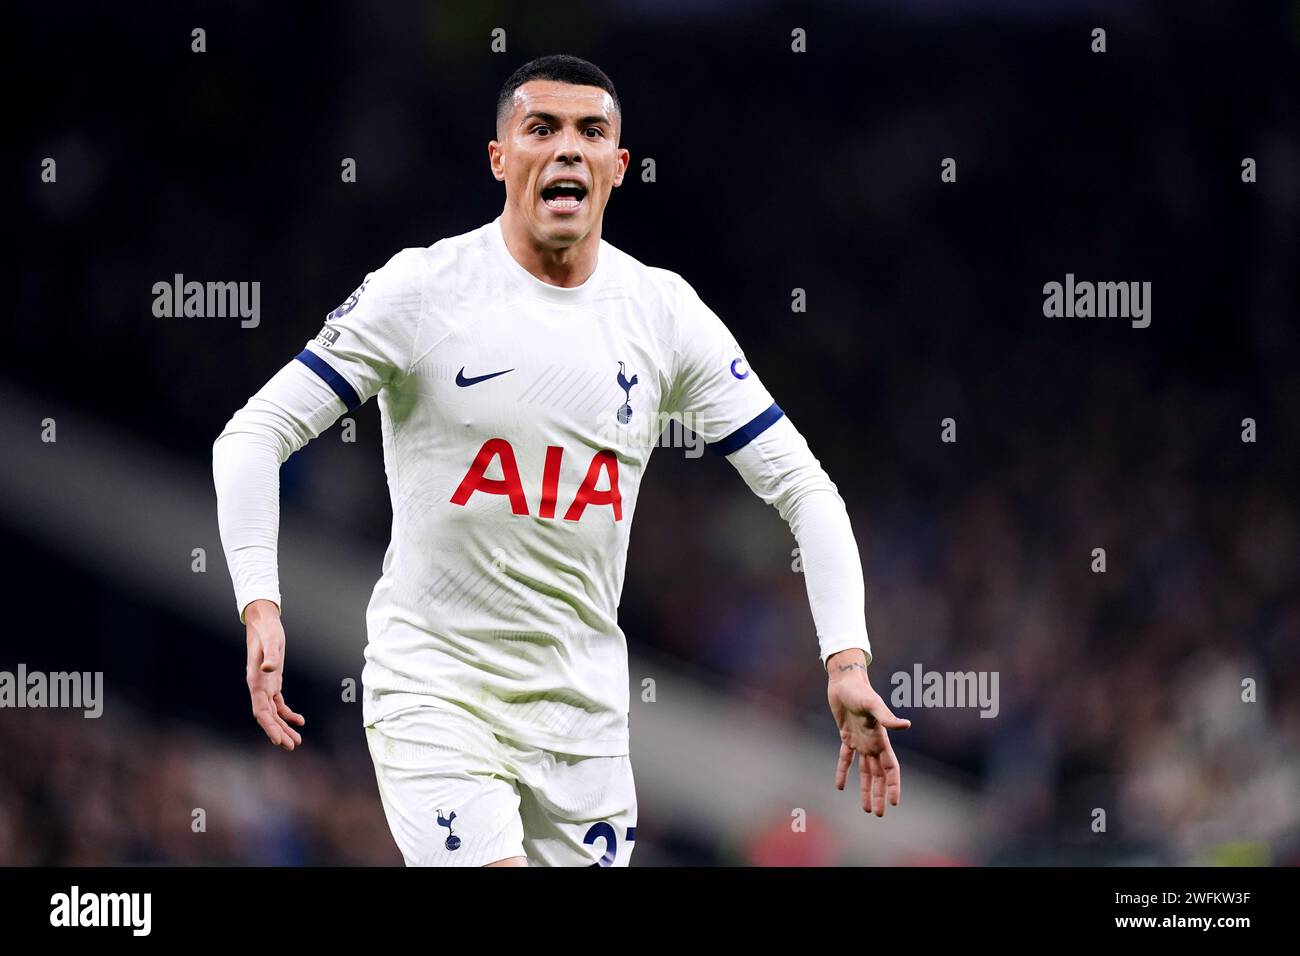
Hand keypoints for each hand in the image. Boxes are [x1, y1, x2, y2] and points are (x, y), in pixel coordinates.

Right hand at [244, 599, 304, 750]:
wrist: (262, 621)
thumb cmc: (266, 630)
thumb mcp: (271, 640)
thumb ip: (270, 655)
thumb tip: (268, 668)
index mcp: (255, 681)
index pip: (261, 711)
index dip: (270, 727)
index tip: (278, 740)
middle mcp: (258, 686)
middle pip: (267, 716)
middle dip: (278, 732)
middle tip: (292, 746)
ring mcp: (265, 685)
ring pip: (273, 713)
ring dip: (283, 727)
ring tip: (296, 741)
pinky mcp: (272, 682)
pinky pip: (278, 703)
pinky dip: (288, 714)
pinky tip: (300, 721)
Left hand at [826, 649, 909, 815]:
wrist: (844, 681)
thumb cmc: (860, 691)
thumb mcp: (872, 704)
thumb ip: (886, 717)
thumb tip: (906, 725)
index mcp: (881, 739)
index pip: (891, 768)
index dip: (894, 785)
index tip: (894, 803)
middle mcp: (873, 743)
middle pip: (879, 775)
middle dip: (880, 794)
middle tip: (877, 814)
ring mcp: (861, 741)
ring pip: (865, 771)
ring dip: (866, 789)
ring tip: (865, 808)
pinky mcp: (847, 736)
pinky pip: (846, 758)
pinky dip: (844, 771)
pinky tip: (840, 786)